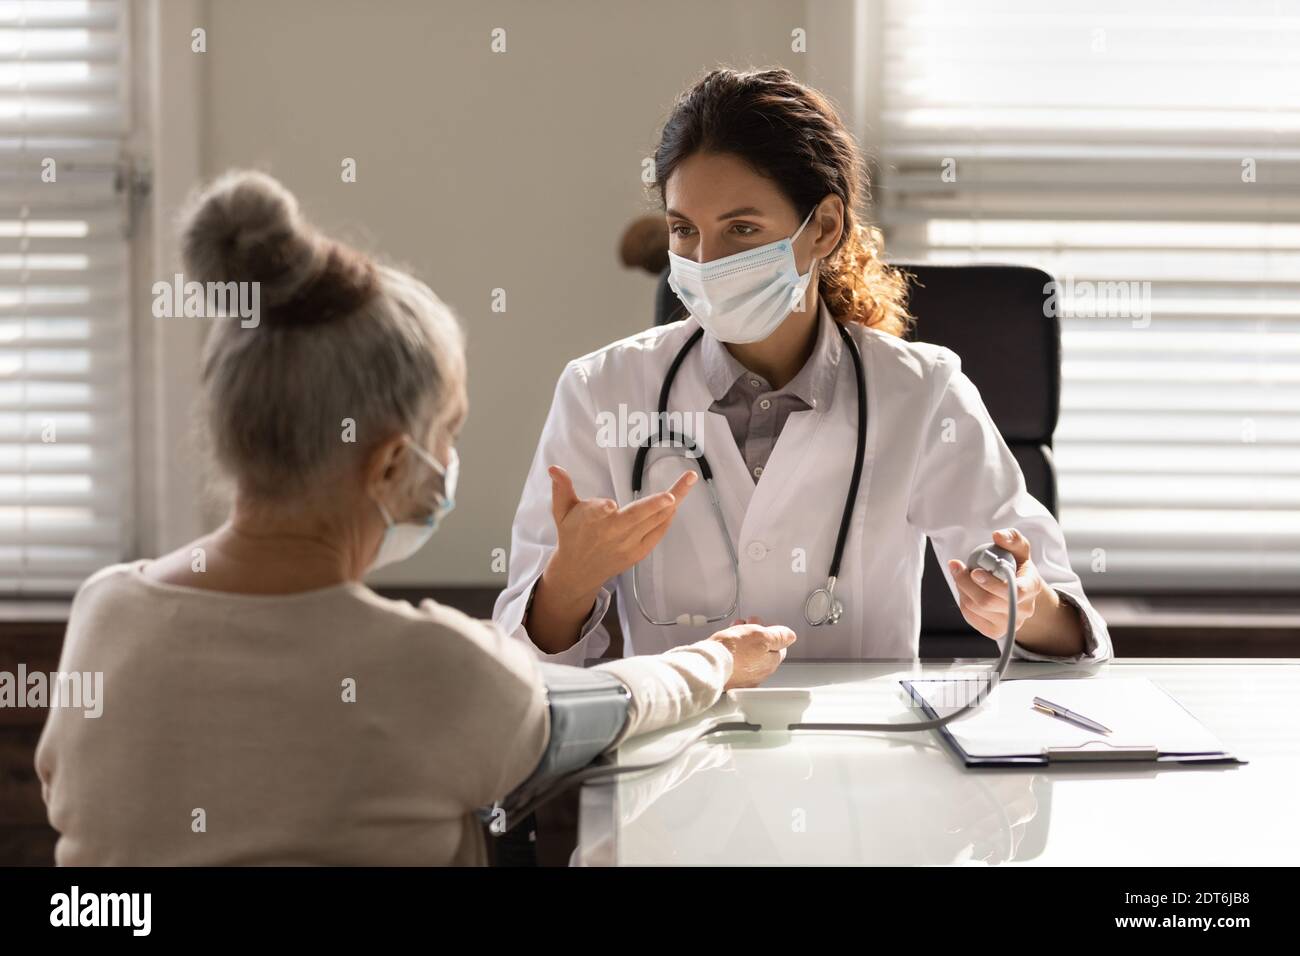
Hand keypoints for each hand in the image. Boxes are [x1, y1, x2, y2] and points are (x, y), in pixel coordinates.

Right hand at [543, 465, 695, 600]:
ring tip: (688, 482)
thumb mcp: (561, 511)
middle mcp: (611, 534)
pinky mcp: (638, 552)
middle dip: (658, 502)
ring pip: (654, 521)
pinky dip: (668, 517)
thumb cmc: (572, 535)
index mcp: (590, 522)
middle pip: (638, 516)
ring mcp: (628, 544)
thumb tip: (554, 468)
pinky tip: (677, 502)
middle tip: (676, 489)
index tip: (609, 505)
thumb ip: (561, 487)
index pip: (597, 513)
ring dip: (673, 502)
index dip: (602, 509)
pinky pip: (658, 532)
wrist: (579, 571)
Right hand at [708, 616, 796, 688]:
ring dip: (744, 639)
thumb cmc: (733, 651)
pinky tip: (727, 643)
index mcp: (770, 663)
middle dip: (756, 634)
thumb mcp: (761, 635)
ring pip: (749, 654)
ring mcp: (744, 677)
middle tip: (747, 625)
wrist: (709, 664)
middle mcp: (759, 674)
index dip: (771, 632)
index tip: (762, 625)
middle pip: (763, 650)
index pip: (780, 646)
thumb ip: (779, 635)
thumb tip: (790, 636)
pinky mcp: (730, 678)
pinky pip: (737, 661)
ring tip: (734, 630)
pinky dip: (734, 650)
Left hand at [945, 528, 1045, 642]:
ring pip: (977, 608)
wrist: (1020, 592)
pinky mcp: (995, 631)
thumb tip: (998, 535)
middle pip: (988, 601)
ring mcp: (1010, 623)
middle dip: (966, 583)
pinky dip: (963, 602)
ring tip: (962, 577)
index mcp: (1032, 586)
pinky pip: (971, 617)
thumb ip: (1012, 538)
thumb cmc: (1017, 567)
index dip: (992, 583)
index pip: (1016, 591)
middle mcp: (1024, 609)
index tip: (975, 571)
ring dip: (963, 590)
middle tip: (957, 567)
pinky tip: (967, 591)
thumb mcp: (1019, 549)